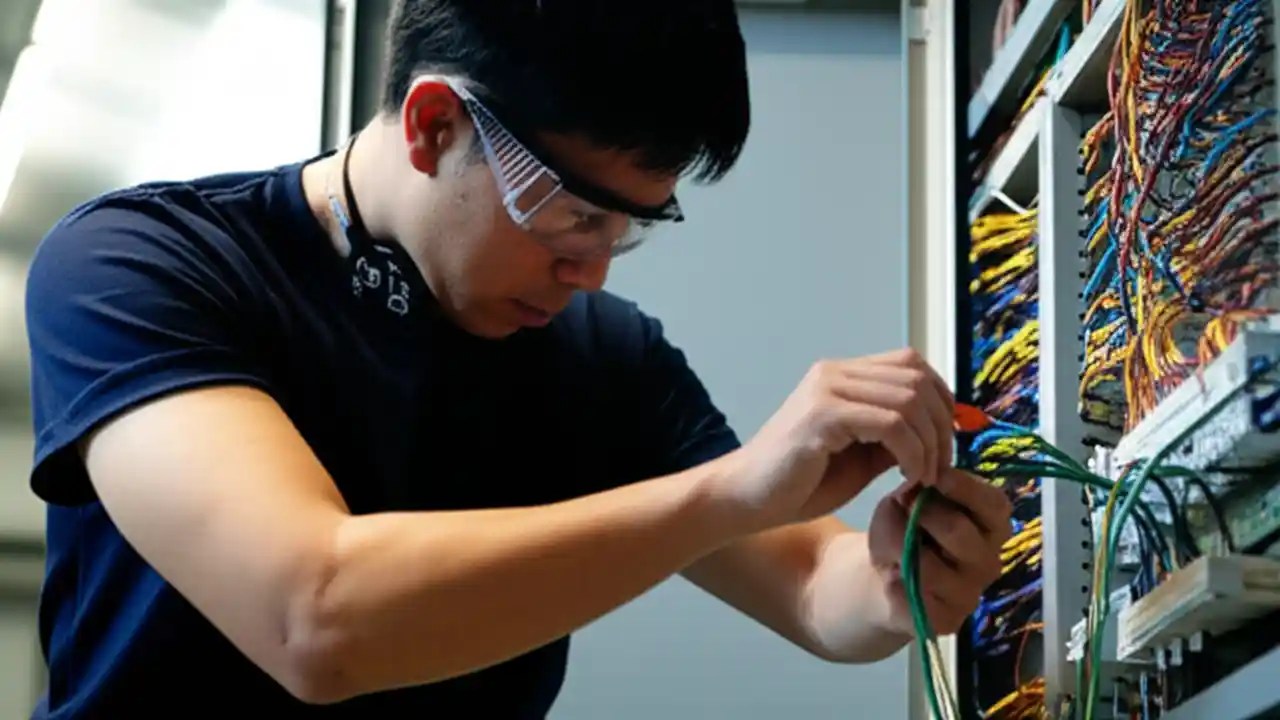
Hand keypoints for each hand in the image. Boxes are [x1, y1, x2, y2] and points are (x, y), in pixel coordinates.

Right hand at [714, 349, 953, 532]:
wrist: (746, 499)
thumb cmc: (798, 484)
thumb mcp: (862, 457)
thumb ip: (895, 438)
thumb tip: (939, 432)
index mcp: (841, 376)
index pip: (911, 363)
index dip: (941, 398)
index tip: (944, 442)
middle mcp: (834, 374)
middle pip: (917, 378)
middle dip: (941, 426)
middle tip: (941, 467)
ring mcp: (826, 390)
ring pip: (909, 400)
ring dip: (930, 443)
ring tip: (925, 477)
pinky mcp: (822, 415)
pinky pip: (891, 424)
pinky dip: (912, 453)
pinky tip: (908, 477)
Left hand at [867, 468, 1012, 635]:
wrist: (884, 575)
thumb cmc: (904, 528)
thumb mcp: (906, 501)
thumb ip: (915, 493)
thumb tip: (915, 488)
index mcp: (991, 525)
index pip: (994, 504)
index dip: (964, 487)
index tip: (934, 475)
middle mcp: (989, 561)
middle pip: (958, 531)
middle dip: (922, 514)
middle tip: (901, 507)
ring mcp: (970, 595)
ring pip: (930, 569)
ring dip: (900, 550)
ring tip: (889, 546)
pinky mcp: (947, 622)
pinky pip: (915, 599)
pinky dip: (893, 584)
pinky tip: (890, 577)